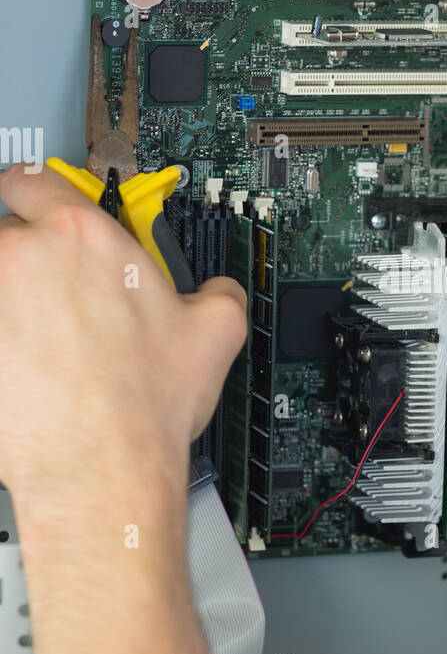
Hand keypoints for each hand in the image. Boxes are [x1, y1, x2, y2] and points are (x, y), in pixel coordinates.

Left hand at [0, 162, 246, 508]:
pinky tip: (19, 371)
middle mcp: (23, 256)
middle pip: (6, 234)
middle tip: (51, 303)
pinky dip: (1, 345)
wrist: (98, 472)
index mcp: (82, 237)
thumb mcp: (215, 334)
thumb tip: (218, 290)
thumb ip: (217, 291)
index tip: (36, 207)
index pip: (33, 181)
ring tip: (32, 345)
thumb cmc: (143, 407)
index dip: (35, 195)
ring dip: (8, 303)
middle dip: (26, 263)